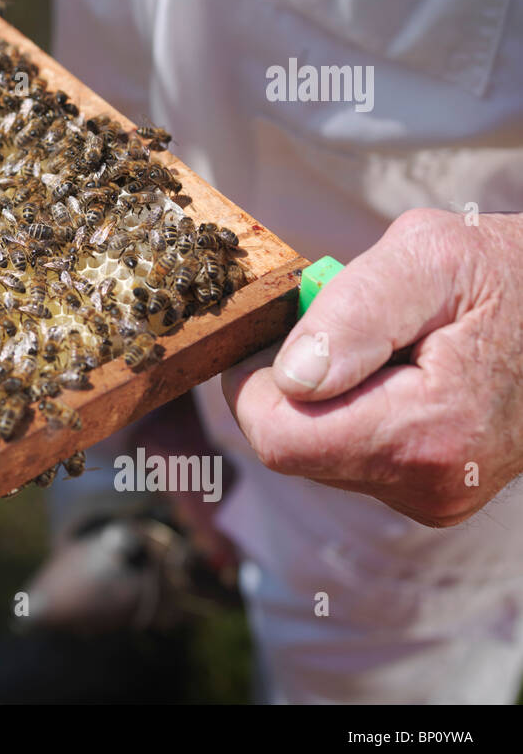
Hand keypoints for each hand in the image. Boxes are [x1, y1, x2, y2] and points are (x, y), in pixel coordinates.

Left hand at [223, 208, 522, 526]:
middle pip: (292, 448)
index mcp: (427, 436)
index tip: (280, 331)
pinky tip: (400, 372)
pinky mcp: (433, 491)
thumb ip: (353, 315)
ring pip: (318, 453)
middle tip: (345, 325)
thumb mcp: (430, 259)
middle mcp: (430, 486)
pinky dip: (355, 409)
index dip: (255, 383)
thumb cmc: (508, 274)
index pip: (279, 441)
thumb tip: (291, 377)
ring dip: (326, 396)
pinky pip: (352, 453)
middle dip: (295, 384)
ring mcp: (434, 495)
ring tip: (386, 346)